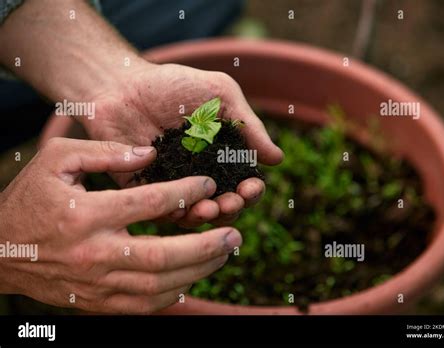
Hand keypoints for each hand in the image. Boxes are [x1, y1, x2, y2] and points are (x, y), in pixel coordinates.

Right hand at [0, 137, 241, 313]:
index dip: (185, 192)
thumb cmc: (30, 200)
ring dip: (199, 271)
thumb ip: (103, 152)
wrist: (2, 252)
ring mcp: (97, 284)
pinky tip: (195, 276)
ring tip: (225, 253)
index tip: (208, 184)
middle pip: (163, 255)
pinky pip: (145, 305)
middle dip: (205, 245)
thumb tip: (149, 154)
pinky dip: (176, 292)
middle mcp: (94, 254)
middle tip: (234, 233)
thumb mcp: (56, 160)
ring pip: (159, 285)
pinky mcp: (98, 303)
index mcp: (85, 214)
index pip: (149, 203)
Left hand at [81, 62, 283, 226]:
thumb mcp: (220, 95)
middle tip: (230, 202)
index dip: (251, 190)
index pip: (242, 183)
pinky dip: (174, 214)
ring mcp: (172, 184)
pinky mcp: (144, 190)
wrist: (123, 84)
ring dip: (205, 217)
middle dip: (231, 208)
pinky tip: (180, 207)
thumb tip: (277, 159)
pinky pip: (161, 210)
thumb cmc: (174, 85)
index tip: (251, 187)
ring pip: (194, 213)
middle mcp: (198, 175)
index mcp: (220, 156)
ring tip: (208, 208)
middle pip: (221, 205)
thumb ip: (248, 126)